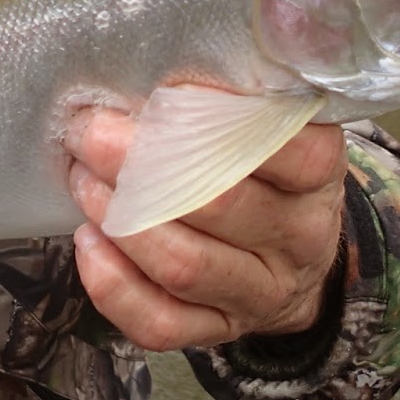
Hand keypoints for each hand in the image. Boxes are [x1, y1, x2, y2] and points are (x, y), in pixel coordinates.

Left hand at [65, 89, 345, 350]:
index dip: (204, 117)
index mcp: (317, 174)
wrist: (296, 258)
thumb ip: (232, 103)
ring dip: (120, 220)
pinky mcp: (221, 330)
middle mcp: (298, 238)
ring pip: (185, 266)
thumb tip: (151, 70)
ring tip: (83, 180)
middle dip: (137, 165)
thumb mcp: (274, 128)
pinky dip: (114, 284)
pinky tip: (89, 242)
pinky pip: (161, 322)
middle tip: (90, 133)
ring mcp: (261, 293)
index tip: (156, 95)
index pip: (274, 144)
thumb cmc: (266, 173)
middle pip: (217, 204)